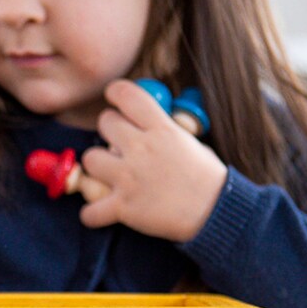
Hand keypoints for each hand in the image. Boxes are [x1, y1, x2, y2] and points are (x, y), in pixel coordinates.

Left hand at [80, 79, 227, 242]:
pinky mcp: (123, 206)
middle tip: (118, 145)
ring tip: (108, 177)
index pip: (127, 94)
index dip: (115, 93)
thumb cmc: (206, 177)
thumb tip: (144, 121)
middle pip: (105, 123)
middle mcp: (141, 148)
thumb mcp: (189, 141)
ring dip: (96, 167)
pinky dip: (93, 214)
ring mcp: (129, 177)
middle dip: (109, 131)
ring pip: (90, 159)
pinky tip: (102, 213)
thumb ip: (163, 129)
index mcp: (161, 128)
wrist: (216, 212)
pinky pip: (90, 211)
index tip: (114, 99)